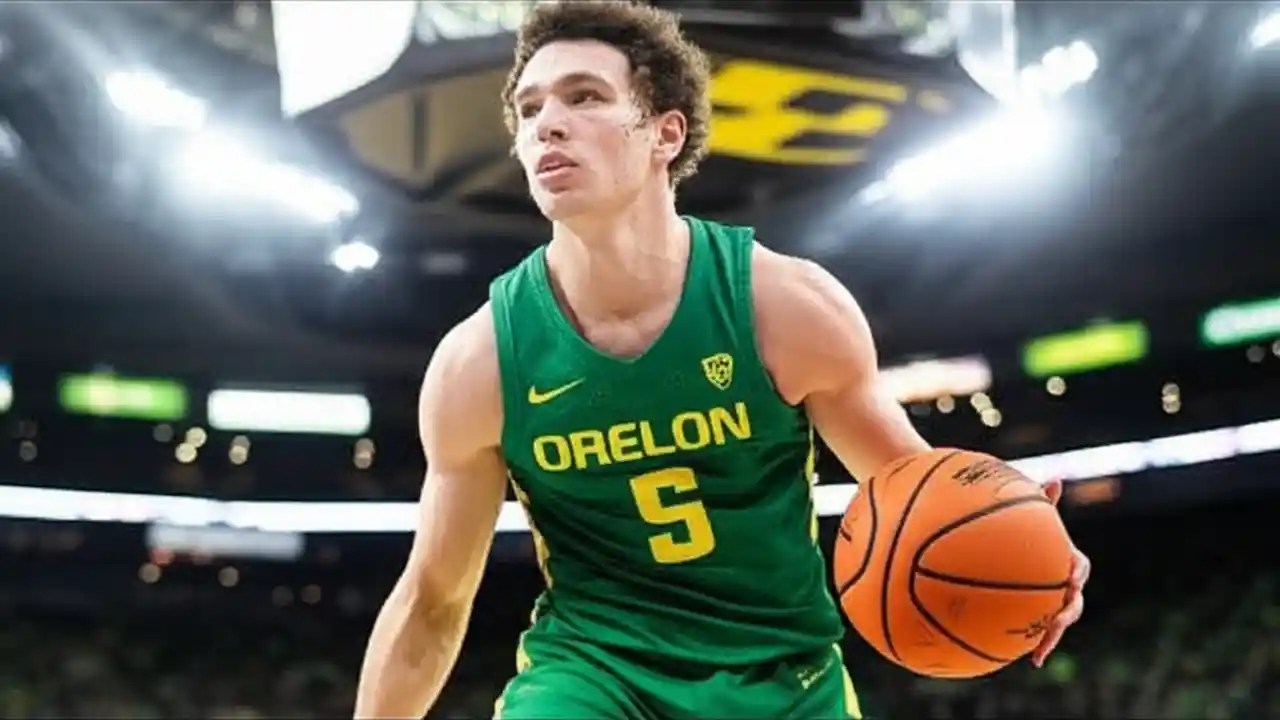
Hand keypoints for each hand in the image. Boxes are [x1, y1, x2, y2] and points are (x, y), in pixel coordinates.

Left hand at [1031, 478, 1090, 667]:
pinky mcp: (1039, 614)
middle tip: (1058, 620)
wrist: (1014, 552)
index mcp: (1067, 560)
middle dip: (1067, 613)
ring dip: (1051, 638)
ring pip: (1058, 622)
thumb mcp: (1033, 516)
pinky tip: (1024, 660)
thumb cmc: (1026, 529)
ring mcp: (1053, 601)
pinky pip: (1039, 631)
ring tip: (1037, 653)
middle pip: (1074, 602)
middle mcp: (1065, 584)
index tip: (1071, 577)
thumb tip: (1056, 478)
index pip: (1080, 566)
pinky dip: (1035, 644)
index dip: (1078, 572)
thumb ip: (1042, 502)